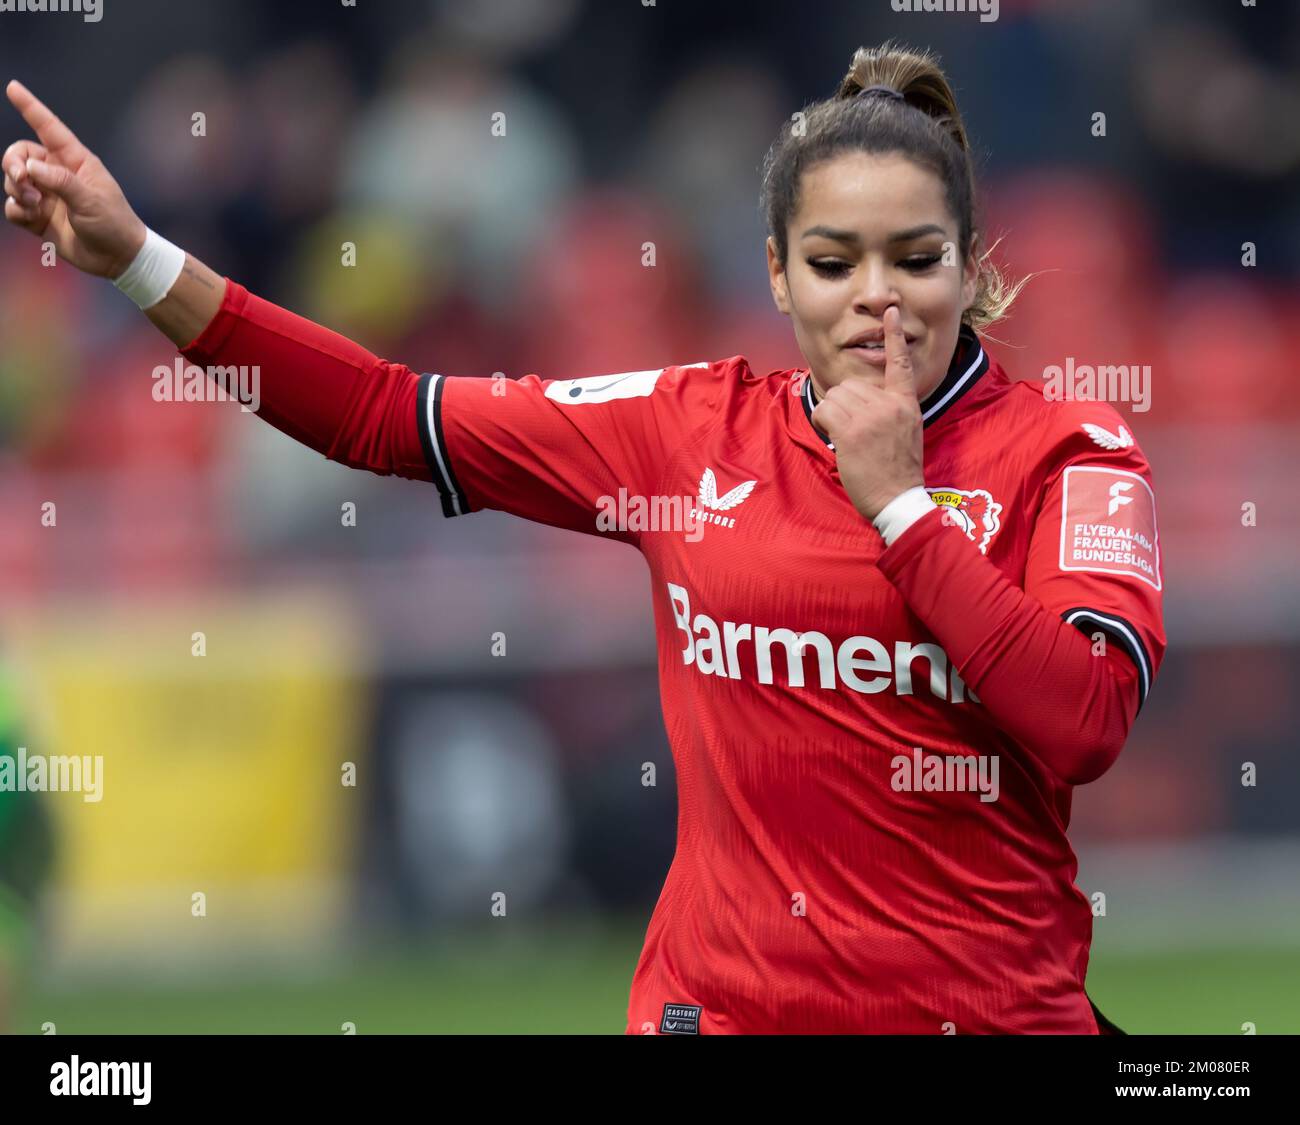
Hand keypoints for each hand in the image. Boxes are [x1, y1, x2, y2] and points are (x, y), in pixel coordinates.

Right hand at [4, 78, 145, 277]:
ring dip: (17, 190)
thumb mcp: (91, 200)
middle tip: (22, 180)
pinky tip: (32, 219)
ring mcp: (47, 195)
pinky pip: (13, 206)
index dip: (30, 107)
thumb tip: (29, 166)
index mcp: (76, 162)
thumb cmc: (114, 224)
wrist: (119, 259)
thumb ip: (60, 181)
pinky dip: (17, 210)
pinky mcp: (39, 217)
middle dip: (13, 164)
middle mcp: (58, 174)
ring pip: (13, 181)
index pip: (49, 128)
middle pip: (19, 155)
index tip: (13, 87)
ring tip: (36, 205)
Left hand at [810, 305, 924, 522]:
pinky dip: (823, 422)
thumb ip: (890, 409)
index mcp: (906, 403)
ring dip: (832, 414)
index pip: (901, 363)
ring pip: (835, 396)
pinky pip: (825, 410)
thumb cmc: (898, 470)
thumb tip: (864, 401)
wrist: (898, 498)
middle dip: (844, 403)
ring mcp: (871, 416)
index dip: (894, 336)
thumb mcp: (906, 431)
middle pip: (851, 384)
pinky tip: (835, 437)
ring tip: (847, 437)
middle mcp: (889, 404)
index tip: (890, 311)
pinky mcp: (851, 430)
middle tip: (853, 430)